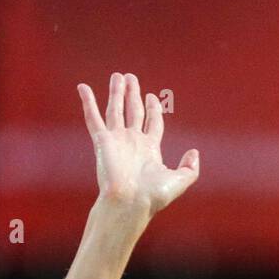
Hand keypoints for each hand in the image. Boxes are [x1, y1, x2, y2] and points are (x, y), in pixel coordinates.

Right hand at [77, 71, 198, 218]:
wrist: (129, 202)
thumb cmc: (152, 196)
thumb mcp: (179, 181)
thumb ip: (191, 169)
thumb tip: (195, 153)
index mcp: (150, 148)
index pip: (152, 122)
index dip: (153, 108)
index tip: (152, 96)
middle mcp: (133, 142)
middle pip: (133, 111)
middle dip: (133, 94)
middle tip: (130, 77)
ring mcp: (116, 140)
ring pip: (115, 110)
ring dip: (116, 92)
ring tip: (117, 76)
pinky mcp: (102, 141)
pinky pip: (93, 118)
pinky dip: (88, 102)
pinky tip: (83, 87)